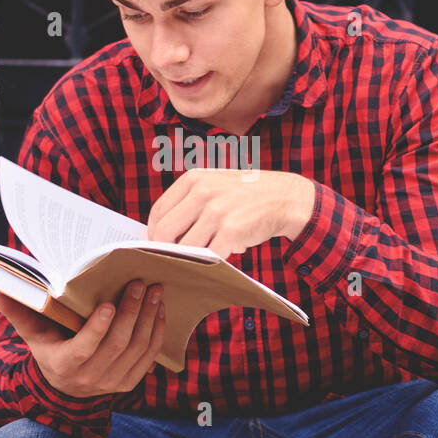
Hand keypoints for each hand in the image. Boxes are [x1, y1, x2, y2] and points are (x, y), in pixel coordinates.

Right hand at [0, 281, 165, 397]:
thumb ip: (21, 314)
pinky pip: (148, 356)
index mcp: (64, 365)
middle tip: (140, 284)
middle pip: (117, 344)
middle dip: (132, 312)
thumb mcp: (34, 335)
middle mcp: (90, 378)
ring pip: (137, 349)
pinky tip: (159, 310)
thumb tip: (0, 294)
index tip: (108, 304)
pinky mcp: (129, 382)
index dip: (98, 328)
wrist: (67, 386)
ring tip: (154, 292)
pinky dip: (156, 332)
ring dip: (149, 318)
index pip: (84, 348)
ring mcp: (112, 383)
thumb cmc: (51, 349)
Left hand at [145, 168, 314, 257]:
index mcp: (193, 179)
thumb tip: (160, 231)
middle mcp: (203, 192)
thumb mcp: (214, 184)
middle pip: (165, 231)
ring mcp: (217, 211)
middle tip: (172, 257)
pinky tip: (225, 250)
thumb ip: (189, 201)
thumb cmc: (245, 195)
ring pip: (185, 247)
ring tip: (206, 251)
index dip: (153, 232)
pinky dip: (213, 259)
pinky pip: (210, 254)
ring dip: (192, 255)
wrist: (284, 198)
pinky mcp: (232, 230)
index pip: (158, 211)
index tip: (157, 244)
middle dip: (165, 249)